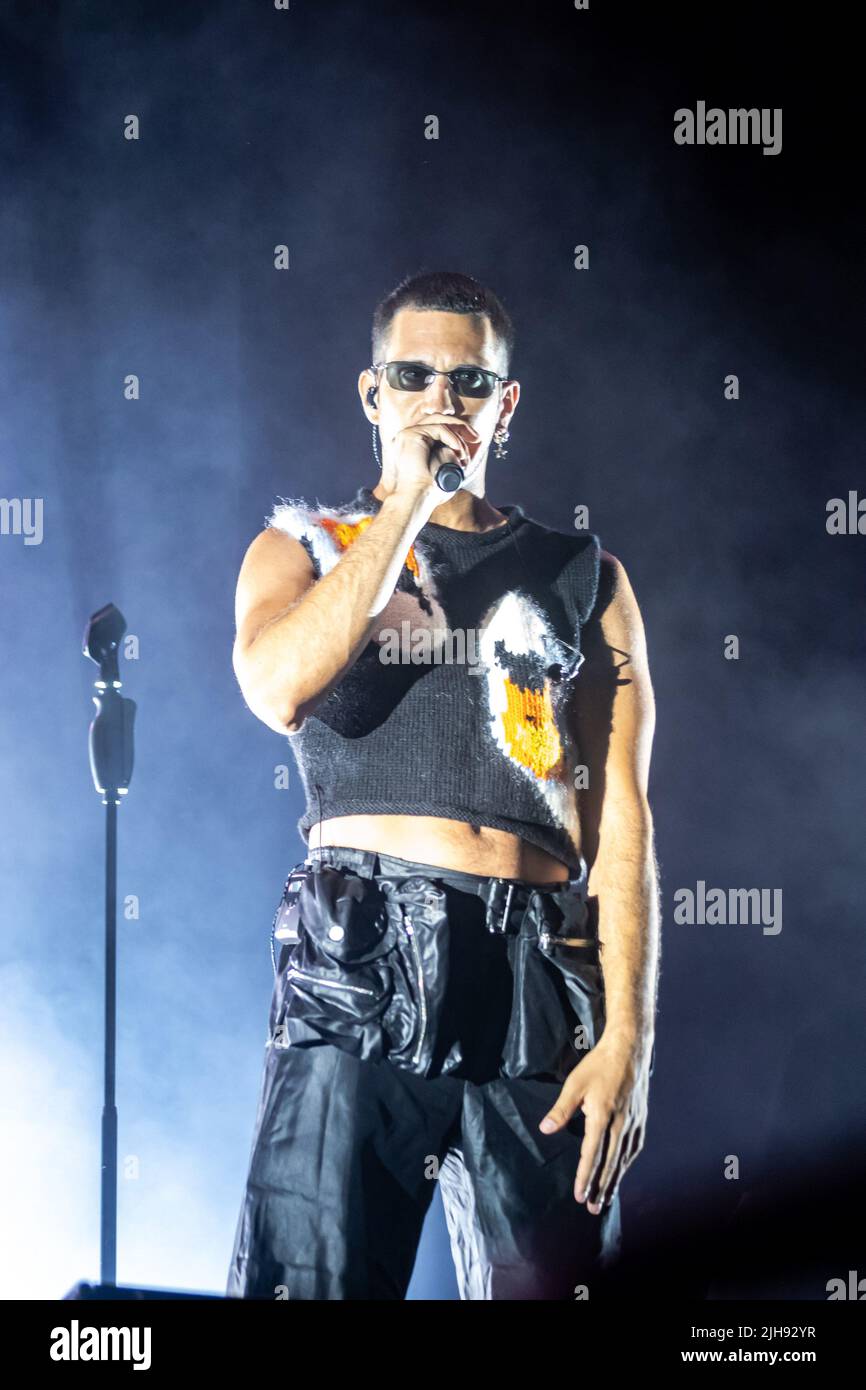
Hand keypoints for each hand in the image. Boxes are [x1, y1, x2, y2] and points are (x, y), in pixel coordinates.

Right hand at [382, 418, 480, 508]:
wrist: (418, 498)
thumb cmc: (431, 491)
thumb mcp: (447, 467)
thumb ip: (452, 454)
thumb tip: (469, 444)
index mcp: (415, 443)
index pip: (437, 427)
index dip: (457, 430)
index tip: (475, 440)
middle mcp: (409, 436)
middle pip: (438, 419)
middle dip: (461, 427)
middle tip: (477, 438)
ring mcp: (407, 434)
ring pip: (439, 422)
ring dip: (458, 437)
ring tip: (464, 455)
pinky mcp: (410, 434)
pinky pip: (438, 428)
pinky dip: (452, 439)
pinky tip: (458, 452)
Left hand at [538, 1032, 651, 1212]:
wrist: (629, 1048)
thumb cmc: (598, 1064)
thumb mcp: (574, 1084)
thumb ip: (561, 1110)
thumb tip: (545, 1129)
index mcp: (601, 1116)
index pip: (592, 1154)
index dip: (585, 1177)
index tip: (580, 1196)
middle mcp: (619, 1123)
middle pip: (610, 1163)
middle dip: (601, 1187)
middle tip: (594, 1208)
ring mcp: (633, 1122)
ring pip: (624, 1158)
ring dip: (615, 1180)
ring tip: (607, 1197)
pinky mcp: (641, 1118)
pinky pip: (634, 1147)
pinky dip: (627, 1163)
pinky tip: (623, 1170)